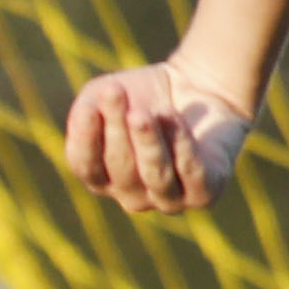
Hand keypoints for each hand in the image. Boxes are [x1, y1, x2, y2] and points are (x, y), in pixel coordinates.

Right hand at [64, 60, 249, 216]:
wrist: (201, 89)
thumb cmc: (144, 94)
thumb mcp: (105, 94)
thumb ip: (86, 108)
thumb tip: (86, 115)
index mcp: (102, 179)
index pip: (86, 166)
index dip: (85, 138)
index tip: (90, 106)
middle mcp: (132, 196)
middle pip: (120, 168)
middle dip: (116, 130)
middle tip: (115, 92)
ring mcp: (168, 200)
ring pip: (156, 176)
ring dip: (148, 143)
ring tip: (141, 113)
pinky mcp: (203, 194)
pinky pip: (191, 173)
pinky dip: (182, 145)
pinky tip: (172, 118)